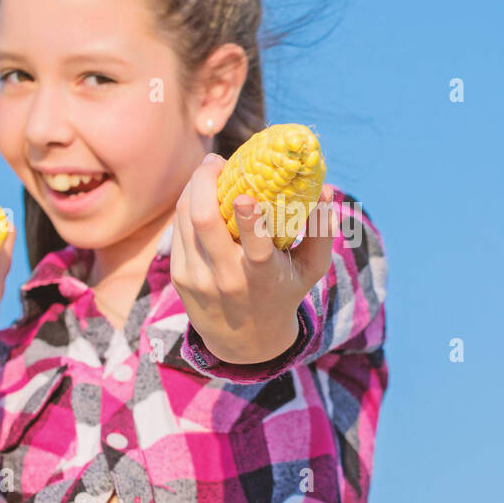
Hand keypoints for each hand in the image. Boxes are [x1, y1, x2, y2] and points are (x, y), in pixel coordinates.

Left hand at [170, 153, 337, 363]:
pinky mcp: (178, 276)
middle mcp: (226, 278)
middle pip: (203, 220)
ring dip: (194, 187)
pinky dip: (187, 205)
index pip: (254, 248)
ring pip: (184, 218)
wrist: (244, 341)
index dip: (248, 218)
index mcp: (262, 277)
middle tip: (216, 162)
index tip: (246, 194)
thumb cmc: (284, 292)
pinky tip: (200, 194)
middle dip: (204, 181)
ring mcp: (197, 278)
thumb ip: (321, 230)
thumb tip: (326, 189)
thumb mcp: (311, 270)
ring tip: (209, 171)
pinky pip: (177, 229)